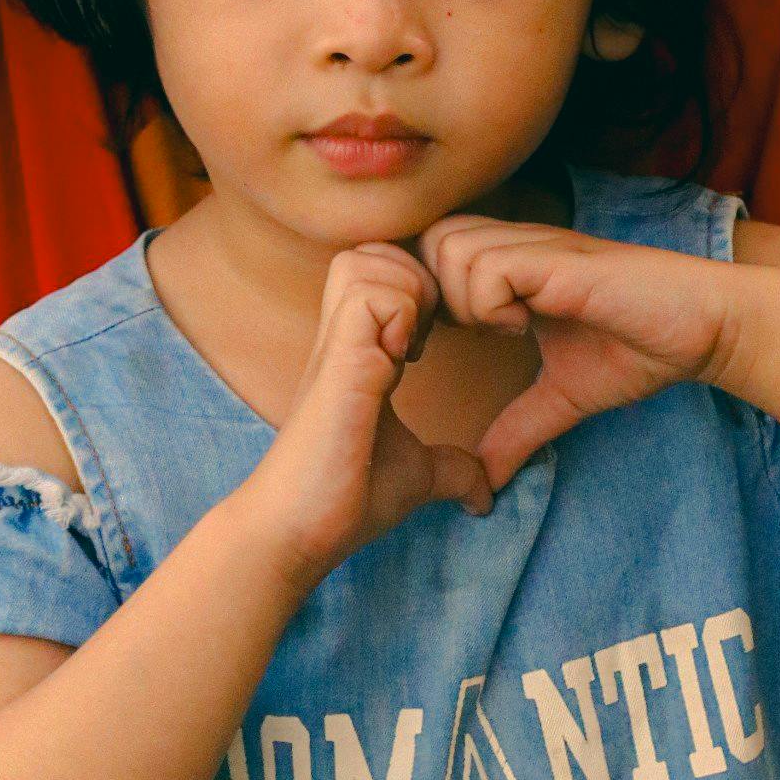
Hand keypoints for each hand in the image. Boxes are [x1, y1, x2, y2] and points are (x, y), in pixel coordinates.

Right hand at [241, 244, 492, 597]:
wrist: (297, 532)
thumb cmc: (343, 499)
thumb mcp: (413, 473)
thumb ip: (449, 468)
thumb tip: (483, 491)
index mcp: (360, 351)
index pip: (382, 270)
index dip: (419, 287)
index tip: (435, 340)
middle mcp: (344, 337)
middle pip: (370, 248)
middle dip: (415, 276)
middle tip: (431, 332)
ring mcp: (338, 344)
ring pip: (367, 258)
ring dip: (405, 290)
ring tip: (414, 343)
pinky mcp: (340, 361)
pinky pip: (372, 296)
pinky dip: (399, 315)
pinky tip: (402, 361)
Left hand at [417, 214, 738, 489]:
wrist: (704, 326)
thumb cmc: (640, 348)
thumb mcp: (565, 396)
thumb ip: (520, 428)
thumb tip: (487, 483)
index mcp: (511, 269)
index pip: (430, 253)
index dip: (426, 298)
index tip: (449, 344)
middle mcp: (517, 246)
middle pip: (428, 240)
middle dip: (433, 295)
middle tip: (467, 337)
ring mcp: (536, 247)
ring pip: (450, 249)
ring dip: (465, 299)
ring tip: (505, 330)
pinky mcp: (558, 258)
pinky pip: (488, 268)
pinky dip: (494, 303)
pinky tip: (527, 324)